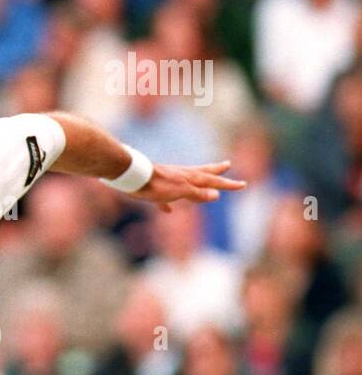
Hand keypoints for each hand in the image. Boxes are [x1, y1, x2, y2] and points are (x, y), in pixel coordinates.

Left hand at [130, 160, 245, 212]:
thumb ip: (197, 193)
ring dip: (197, 183)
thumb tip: (216, 195)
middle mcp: (181, 176)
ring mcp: (168, 180)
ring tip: (202, 182)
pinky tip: (168, 209)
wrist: (130, 177)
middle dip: (215, 171)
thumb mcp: (180, 191)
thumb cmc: (155, 185)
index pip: (213, 181)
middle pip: (202, 173)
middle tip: (227, 164)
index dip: (228, 184)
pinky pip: (166, 196)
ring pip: (186, 182)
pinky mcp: (155, 187)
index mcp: (190, 178)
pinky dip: (170, 202)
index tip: (243, 184)